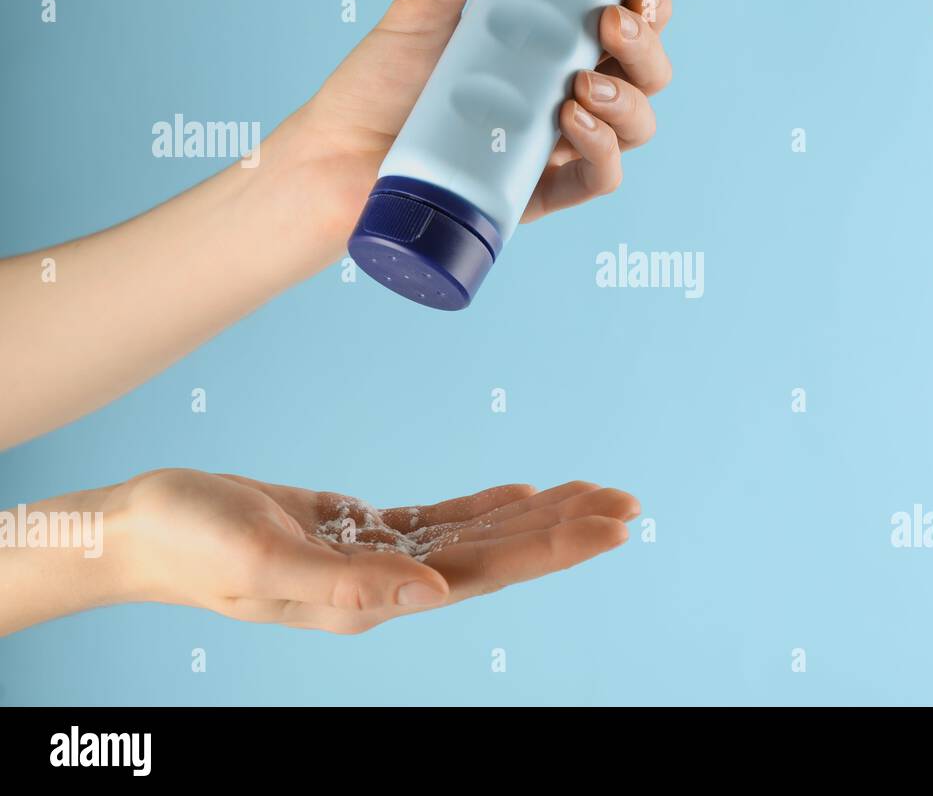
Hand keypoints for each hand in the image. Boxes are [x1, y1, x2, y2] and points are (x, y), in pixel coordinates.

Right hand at [114, 468, 638, 633]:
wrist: (143, 529)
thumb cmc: (189, 544)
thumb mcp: (262, 561)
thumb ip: (348, 586)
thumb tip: (433, 595)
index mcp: (371, 597)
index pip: (486, 571)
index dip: (553, 547)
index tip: (611, 526)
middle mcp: (386, 583)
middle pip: (498, 552)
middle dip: (566, 527)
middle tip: (630, 504)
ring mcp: (375, 557)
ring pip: (478, 533)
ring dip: (538, 513)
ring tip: (595, 493)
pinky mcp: (359, 530)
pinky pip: (439, 518)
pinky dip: (486, 504)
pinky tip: (522, 493)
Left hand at [292, 0, 673, 238]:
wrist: (337, 156)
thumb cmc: (380, 82)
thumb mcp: (426, 4)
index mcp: (553, 48)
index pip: (626, 26)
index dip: (649, 7)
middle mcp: (567, 96)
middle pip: (645, 75)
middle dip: (644, 49)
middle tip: (606, 28)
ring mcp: (558, 148)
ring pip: (635, 128)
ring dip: (628, 103)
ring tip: (582, 88)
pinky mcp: (540, 195)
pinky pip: (601, 180)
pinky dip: (603, 152)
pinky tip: (573, 124)